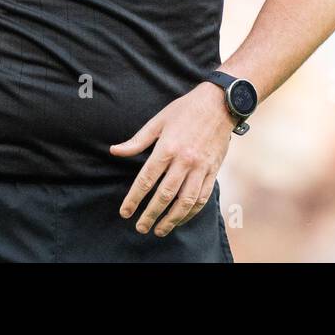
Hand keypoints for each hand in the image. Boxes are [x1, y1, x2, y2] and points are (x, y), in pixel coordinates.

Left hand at [109, 82, 235, 236]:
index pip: (146, 179)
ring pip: (185, 201)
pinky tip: (180, 219)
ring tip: (160, 230)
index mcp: (167, 148)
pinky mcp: (213, 171)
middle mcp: (184, 161)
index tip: (125, 212)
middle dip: (151, 214)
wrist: (219, 104)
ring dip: (171, 219)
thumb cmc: (185, 110)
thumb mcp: (158, 121)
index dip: (134, 199)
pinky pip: (202, 198)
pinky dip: (191, 212)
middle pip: (164, 195)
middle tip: (140, 228)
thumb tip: (115, 151)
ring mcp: (201, 168)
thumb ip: (137, 140)